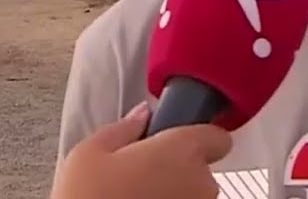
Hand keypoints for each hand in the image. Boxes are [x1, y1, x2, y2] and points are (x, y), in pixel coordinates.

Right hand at [52, 104, 231, 198]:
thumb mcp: (89, 154)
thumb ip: (124, 128)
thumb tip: (141, 116)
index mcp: (182, 150)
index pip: (217, 137)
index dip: (196, 137)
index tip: (174, 140)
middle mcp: (200, 183)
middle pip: (201, 168)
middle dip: (177, 168)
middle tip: (140, 173)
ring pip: (192, 194)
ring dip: (173, 193)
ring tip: (136, 197)